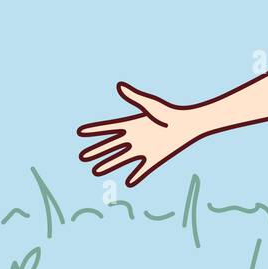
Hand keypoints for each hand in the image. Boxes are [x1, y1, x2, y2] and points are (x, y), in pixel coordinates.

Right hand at [76, 83, 203, 186]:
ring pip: (121, 159)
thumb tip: (120, 86)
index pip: (108, 128)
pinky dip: (136, 176)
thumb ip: (135, 97)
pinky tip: (129, 183)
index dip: (94, 130)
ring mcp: (144, 149)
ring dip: (109, 165)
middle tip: (82, 157)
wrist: (187, 124)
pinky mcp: (155, 158)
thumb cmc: (170, 113)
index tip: (80, 132)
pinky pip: (143, 169)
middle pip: (111, 146)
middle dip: (96, 151)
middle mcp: (135, 138)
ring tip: (95, 171)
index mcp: (132, 124)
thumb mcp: (151, 105)